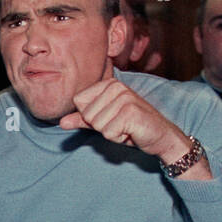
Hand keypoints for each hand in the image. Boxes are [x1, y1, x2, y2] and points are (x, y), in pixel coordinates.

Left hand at [59, 79, 191, 162]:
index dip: (90, 117)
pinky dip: (119, 138)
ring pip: (96, 125)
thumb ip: (83, 120)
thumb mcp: (104, 122)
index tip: (110, 117)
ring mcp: (124, 98)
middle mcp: (116, 86)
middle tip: (120, 124)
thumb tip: (61, 122)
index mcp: (108, 84)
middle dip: (101, 127)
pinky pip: (108, 133)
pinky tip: (131, 132)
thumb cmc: (132, 128)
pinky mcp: (130, 112)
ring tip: (126, 128)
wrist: (161, 136)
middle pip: (87, 114)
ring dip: (110, 133)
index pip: (78, 102)